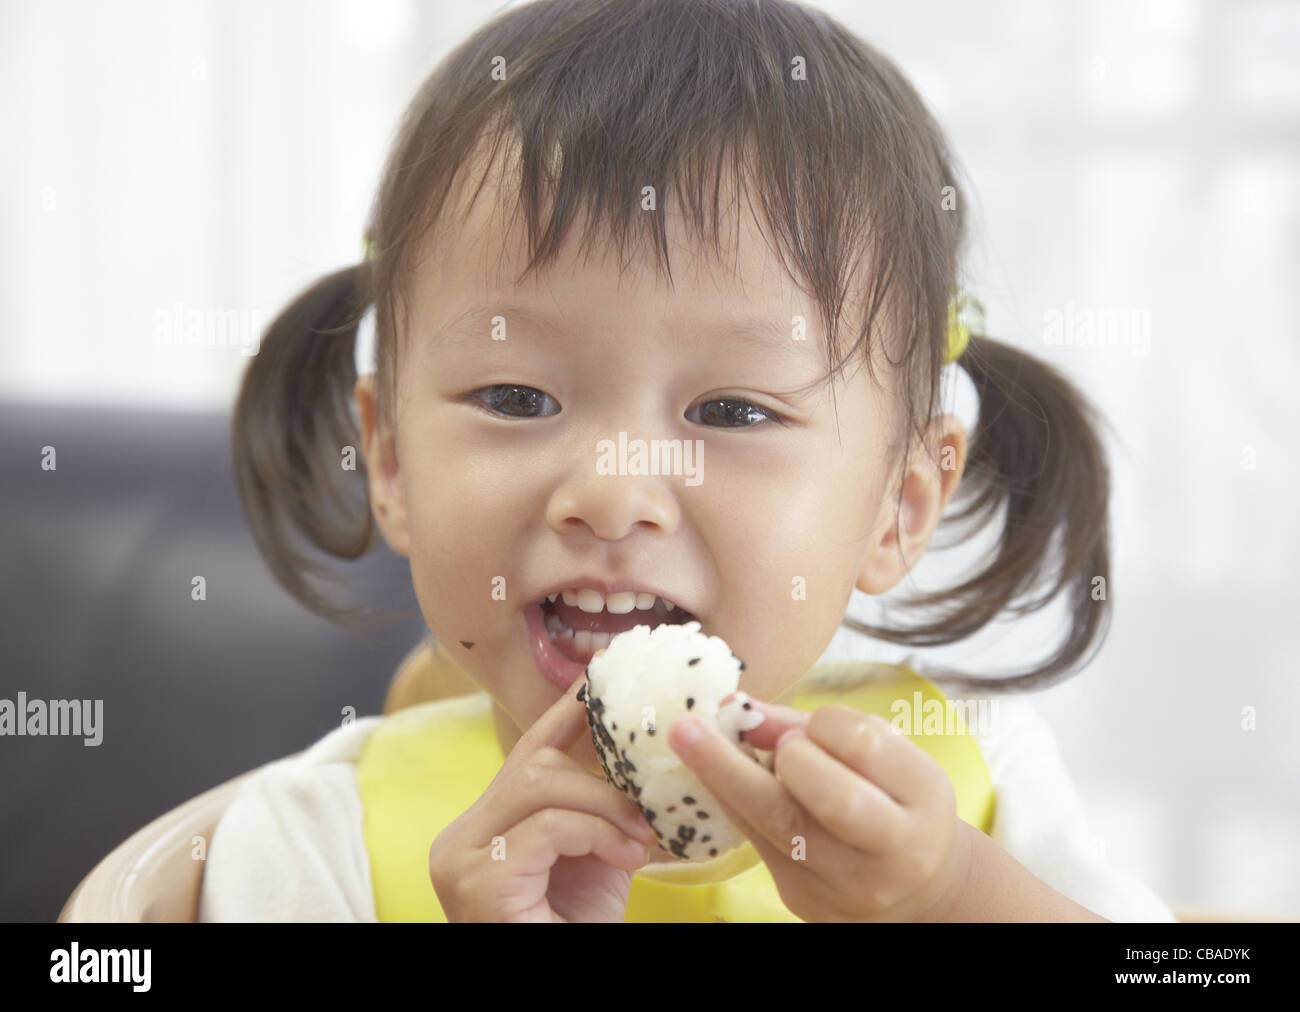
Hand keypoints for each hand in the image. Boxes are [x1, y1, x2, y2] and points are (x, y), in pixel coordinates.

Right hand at [428, 685, 658, 921]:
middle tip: (648, 809)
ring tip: (641, 839)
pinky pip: (546, 826)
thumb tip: (644, 754)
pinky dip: (597, 833)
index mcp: (488, 823)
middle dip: (602, 777)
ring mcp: (460, 855)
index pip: (529, 748)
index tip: (604, 673)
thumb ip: (602, 810)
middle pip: (533, 762)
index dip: (570, 710)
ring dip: (605, 805)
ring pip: (539, 784)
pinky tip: (626, 860)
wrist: (549, 995)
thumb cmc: (576, 934)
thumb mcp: (595, 860)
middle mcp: (462, 834)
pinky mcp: (475, 879)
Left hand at [668, 696, 971, 921]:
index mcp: (923, 797)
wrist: (913, 885)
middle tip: (756, 733)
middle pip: (831, 796)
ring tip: (688, 734)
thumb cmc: (891, 798)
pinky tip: (705, 772)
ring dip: (724, 770)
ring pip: (777, 823)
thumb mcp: (879, 752)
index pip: (865, 744)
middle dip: (785, 754)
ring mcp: (847, 883)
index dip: (824, 723)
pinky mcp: (803, 898)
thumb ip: (811, 725)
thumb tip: (736, 705)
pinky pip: (753, 841)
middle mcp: (894, 849)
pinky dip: (726, 799)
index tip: (810, 725)